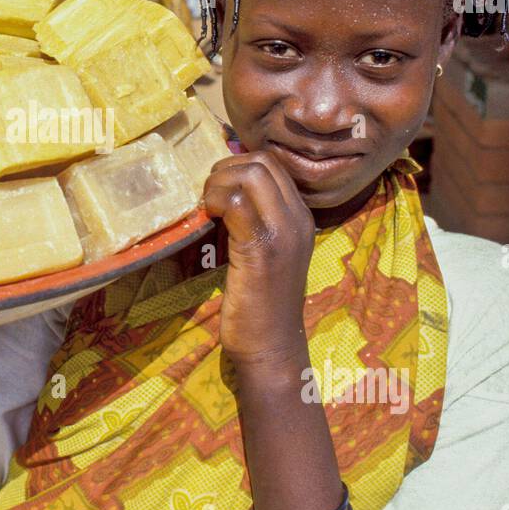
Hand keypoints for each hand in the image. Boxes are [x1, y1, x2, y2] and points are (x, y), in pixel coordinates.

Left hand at [202, 151, 314, 364]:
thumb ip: (253, 220)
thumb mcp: (263, 253)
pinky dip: (215, 200)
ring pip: (252, 174)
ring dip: (218, 183)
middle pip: (262, 163)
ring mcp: (284, 232)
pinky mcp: (262, 248)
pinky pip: (237, 201)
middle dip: (225, 170)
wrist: (270, 347)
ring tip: (208, 208)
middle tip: (209, 198)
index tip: (216, 189)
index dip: (237, 165)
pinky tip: (208, 218)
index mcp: (300, 217)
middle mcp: (298, 219)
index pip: (272, 165)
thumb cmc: (259, 303)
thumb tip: (222, 187)